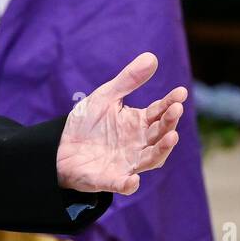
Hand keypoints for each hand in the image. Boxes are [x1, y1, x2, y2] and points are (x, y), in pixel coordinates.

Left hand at [56, 51, 185, 195]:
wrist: (59, 148)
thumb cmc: (87, 124)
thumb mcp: (105, 97)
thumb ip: (128, 80)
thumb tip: (152, 56)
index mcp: (139, 124)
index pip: (160, 113)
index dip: (170, 103)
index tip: (180, 92)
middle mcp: (138, 144)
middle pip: (160, 134)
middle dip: (169, 122)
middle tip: (176, 109)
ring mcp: (126, 163)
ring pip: (150, 159)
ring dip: (161, 150)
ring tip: (171, 137)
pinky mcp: (109, 179)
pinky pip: (121, 183)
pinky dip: (127, 183)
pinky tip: (132, 179)